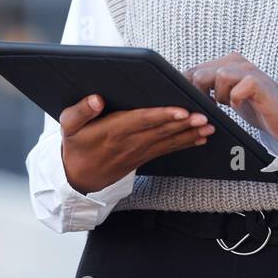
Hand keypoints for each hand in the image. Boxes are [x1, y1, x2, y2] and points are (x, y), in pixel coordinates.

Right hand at [59, 95, 213, 194]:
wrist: (78, 179)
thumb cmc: (75, 147)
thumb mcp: (68, 127)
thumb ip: (80, 111)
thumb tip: (96, 98)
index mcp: (112, 131)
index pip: (141, 120)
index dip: (162, 115)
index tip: (181, 111)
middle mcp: (129, 142)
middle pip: (161, 131)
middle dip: (184, 124)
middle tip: (205, 117)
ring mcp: (138, 151)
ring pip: (168, 141)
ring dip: (190, 134)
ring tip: (209, 127)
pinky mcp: (144, 157)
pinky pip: (167, 149)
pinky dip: (185, 144)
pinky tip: (201, 139)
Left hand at [184, 51, 277, 144]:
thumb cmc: (254, 105)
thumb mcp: (227, 95)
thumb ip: (208, 89)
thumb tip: (181, 95)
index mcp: (225, 63)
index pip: (193, 71)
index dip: (185, 89)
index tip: (188, 105)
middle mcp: (236, 61)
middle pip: (201, 73)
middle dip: (199, 95)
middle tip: (208, 109)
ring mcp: (248, 70)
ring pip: (219, 77)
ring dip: (219, 97)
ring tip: (227, 105)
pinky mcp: (259, 83)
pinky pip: (237, 88)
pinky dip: (235, 99)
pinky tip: (240, 105)